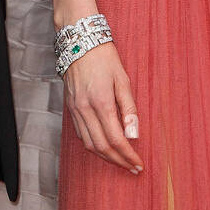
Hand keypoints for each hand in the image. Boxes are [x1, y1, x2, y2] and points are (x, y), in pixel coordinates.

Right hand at [62, 41, 143, 171]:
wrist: (79, 41)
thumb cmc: (104, 57)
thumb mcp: (123, 79)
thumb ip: (129, 109)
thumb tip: (134, 135)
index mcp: (101, 101)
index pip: (115, 139)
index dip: (128, 155)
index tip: (138, 164)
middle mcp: (85, 108)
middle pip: (101, 147)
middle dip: (118, 161)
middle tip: (133, 168)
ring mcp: (75, 109)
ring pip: (88, 144)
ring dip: (106, 157)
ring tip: (121, 161)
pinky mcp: (70, 107)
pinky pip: (80, 134)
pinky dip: (93, 146)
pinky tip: (104, 148)